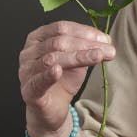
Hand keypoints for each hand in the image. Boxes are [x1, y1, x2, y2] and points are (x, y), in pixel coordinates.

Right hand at [19, 20, 114, 136]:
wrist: (53, 108)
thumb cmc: (63, 80)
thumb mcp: (77, 60)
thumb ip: (87, 49)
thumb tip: (107, 41)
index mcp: (39, 38)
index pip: (61, 28)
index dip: (85, 32)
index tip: (106, 39)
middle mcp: (29, 52)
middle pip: (58, 42)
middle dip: (86, 45)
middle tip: (109, 50)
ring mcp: (26, 71)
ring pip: (52, 58)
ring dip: (78, 56)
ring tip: (98, 56)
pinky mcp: (29, 91)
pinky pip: (38, 81)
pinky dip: (49, 75)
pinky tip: (58, 70)